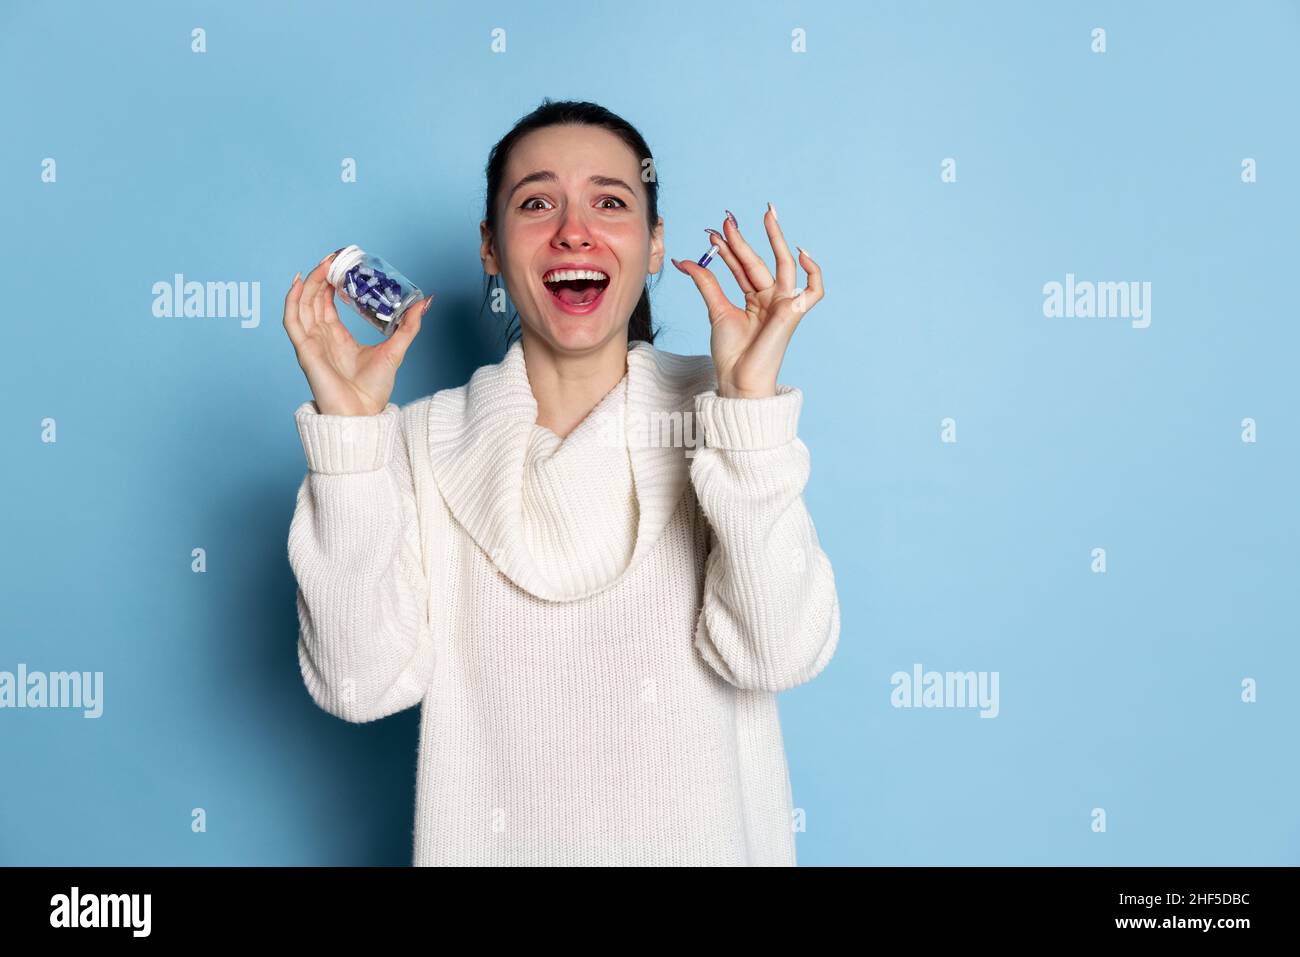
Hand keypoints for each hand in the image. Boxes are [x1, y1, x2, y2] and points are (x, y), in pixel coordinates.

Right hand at [283, 250, 431, 415]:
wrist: (364, 416)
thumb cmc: (374, 390)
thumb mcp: (396, 350)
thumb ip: (408, 326)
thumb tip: (425, 302)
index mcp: (337, 337)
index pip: (327, 303)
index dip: (330, 281)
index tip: (340, 262)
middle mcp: (321, 338)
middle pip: (313, 299)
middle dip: (321, 276)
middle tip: (332, 256)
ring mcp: (311, 343)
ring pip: (302, 305)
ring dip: (310, 282)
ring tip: (322, 263)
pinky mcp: (305, 351)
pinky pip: (292, 321)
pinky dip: (292, 301)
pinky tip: (300, 282)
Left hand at [671, 203, 822, 398]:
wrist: (737, 379)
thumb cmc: (731, 353)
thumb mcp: (716, 310)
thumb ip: (706, 282)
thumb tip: (684, 261)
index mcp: (755, 299)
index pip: (742, 267)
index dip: (728, 249)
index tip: (712, 234)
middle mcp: (771, 298)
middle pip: (758, 262)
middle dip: (744, 240)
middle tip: (729, 219)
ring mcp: (784, 304)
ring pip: (783, 265)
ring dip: (775, 239)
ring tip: (767, 215)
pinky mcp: (794, 313)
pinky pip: (814, 290)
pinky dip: (814, 272)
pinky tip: (801, 253)